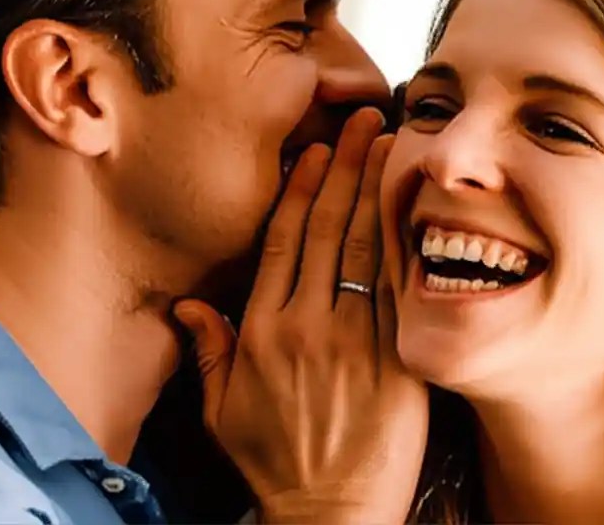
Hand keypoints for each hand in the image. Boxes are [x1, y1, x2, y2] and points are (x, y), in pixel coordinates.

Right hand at [173, 108, 427, 524]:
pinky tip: (416, 206)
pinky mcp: (398, 361)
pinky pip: (402, 289)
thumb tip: (187, 304)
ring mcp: (356, 342)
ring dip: (378, 189)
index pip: (283, 242)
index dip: (299, 189)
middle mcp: (306, 326)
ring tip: (392, 141)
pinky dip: (409, 241)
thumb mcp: (221, 413)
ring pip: (366, 247)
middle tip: (362, 119)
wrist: (330, 515)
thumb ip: (207, 353)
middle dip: (344, 167)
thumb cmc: (275, 465)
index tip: (313, 149)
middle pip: (327, 229)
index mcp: (261, 332)